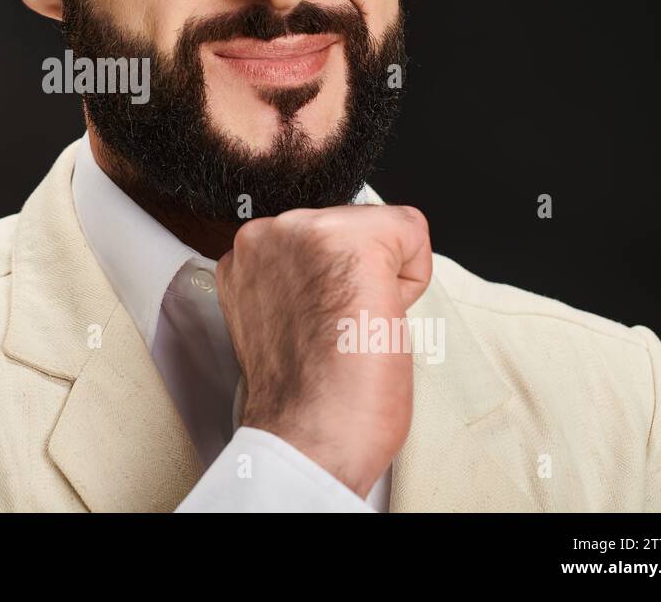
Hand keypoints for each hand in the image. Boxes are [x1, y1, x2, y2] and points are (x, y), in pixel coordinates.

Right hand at [215, 204, 432, 498]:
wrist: (312, 436)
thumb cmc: (303, 396)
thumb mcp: (277, 316)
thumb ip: (291, 279)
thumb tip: (331, 268)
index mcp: (246, 253)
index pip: (318, 236)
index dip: (332, 284)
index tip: (317, 325)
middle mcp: (266, 232)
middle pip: (349, 223)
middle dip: (356, 273)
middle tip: (335, 329)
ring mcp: (304, 231)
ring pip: (379, 227)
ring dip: (381, 275)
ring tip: (351, 325)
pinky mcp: (352, 241)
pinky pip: (411, 231)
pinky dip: (413, 277)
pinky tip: (377, 317)